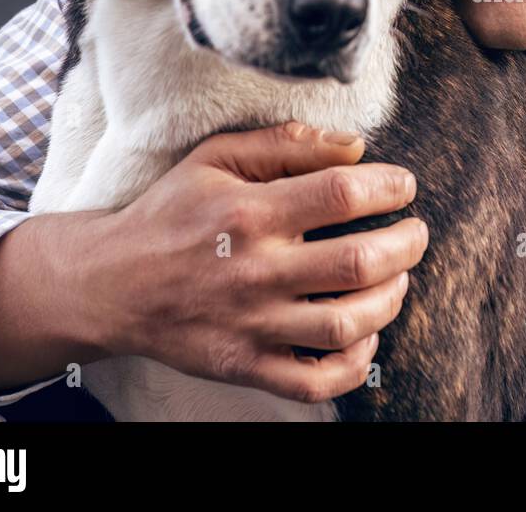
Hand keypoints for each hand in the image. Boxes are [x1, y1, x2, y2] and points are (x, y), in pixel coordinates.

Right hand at [85, 122, 426, 403]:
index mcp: (249, 214)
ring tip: (397, 277)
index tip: (404, 187)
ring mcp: (250, 325)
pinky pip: (314, 381)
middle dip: (405, 244)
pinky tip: (364, 335)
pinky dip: (354, 363)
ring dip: (389, 299)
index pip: (342, 195)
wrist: (109, 283)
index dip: (389, 187)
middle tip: (416, 232)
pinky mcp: (244, 366)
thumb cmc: (171, 212)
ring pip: (345, 325)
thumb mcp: (216, 159)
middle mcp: (254, 271)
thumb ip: (286, 144)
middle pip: (357, 263)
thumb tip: (356, 146)